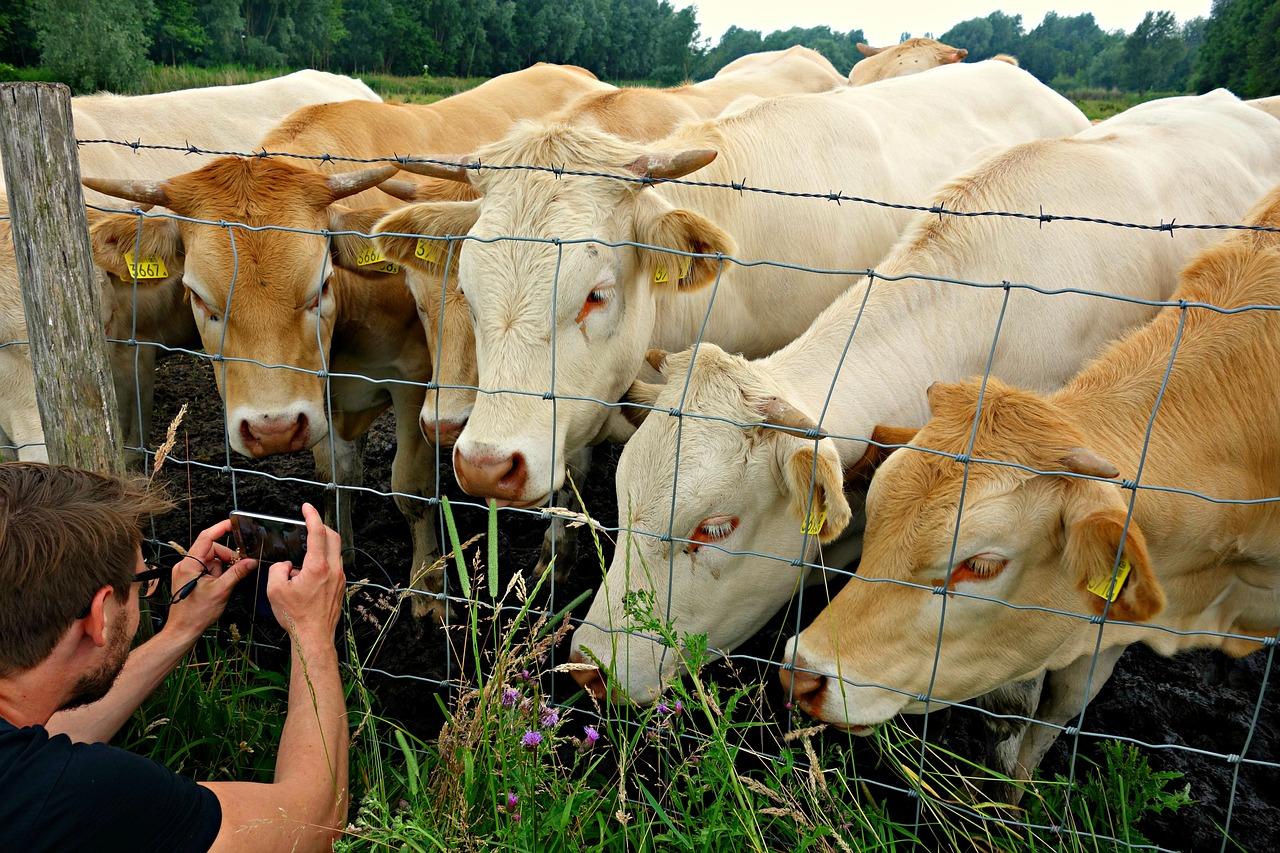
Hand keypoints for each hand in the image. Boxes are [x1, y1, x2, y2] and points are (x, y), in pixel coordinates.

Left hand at [163, 519, 257, 644]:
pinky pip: (205, 568)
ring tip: (222, 584)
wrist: (183, 629)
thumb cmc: (197, 613)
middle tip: (236, 569)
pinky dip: (215, 573)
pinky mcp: (188, 578)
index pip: (206, 538)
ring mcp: (185, 571)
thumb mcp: (222, 590)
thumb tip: (251, 561)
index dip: (220, 528)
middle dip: (226, 557)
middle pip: (211, 550)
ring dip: (221, 568)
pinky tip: (218, 585)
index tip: (233, 524)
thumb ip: (237, 572)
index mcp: (190, 564)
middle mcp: (185, 565)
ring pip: (210, 560)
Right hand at [266, 503, 344, 644]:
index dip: (312, 516)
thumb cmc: (296, 616)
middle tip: (309, 524)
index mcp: (318, 567)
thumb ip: (279, 570)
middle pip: (333, 537)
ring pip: (335, 551)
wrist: (314, 637)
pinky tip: (310, 569)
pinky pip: (334, 565)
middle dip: (321, 526)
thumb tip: (287, 565)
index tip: (307, 507)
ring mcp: (339, 578)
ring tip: (306, 550)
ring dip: (323, 544)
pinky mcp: (340, 587)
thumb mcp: (275, 590)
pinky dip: (324, 559)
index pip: (318, 533)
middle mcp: (333, 570)